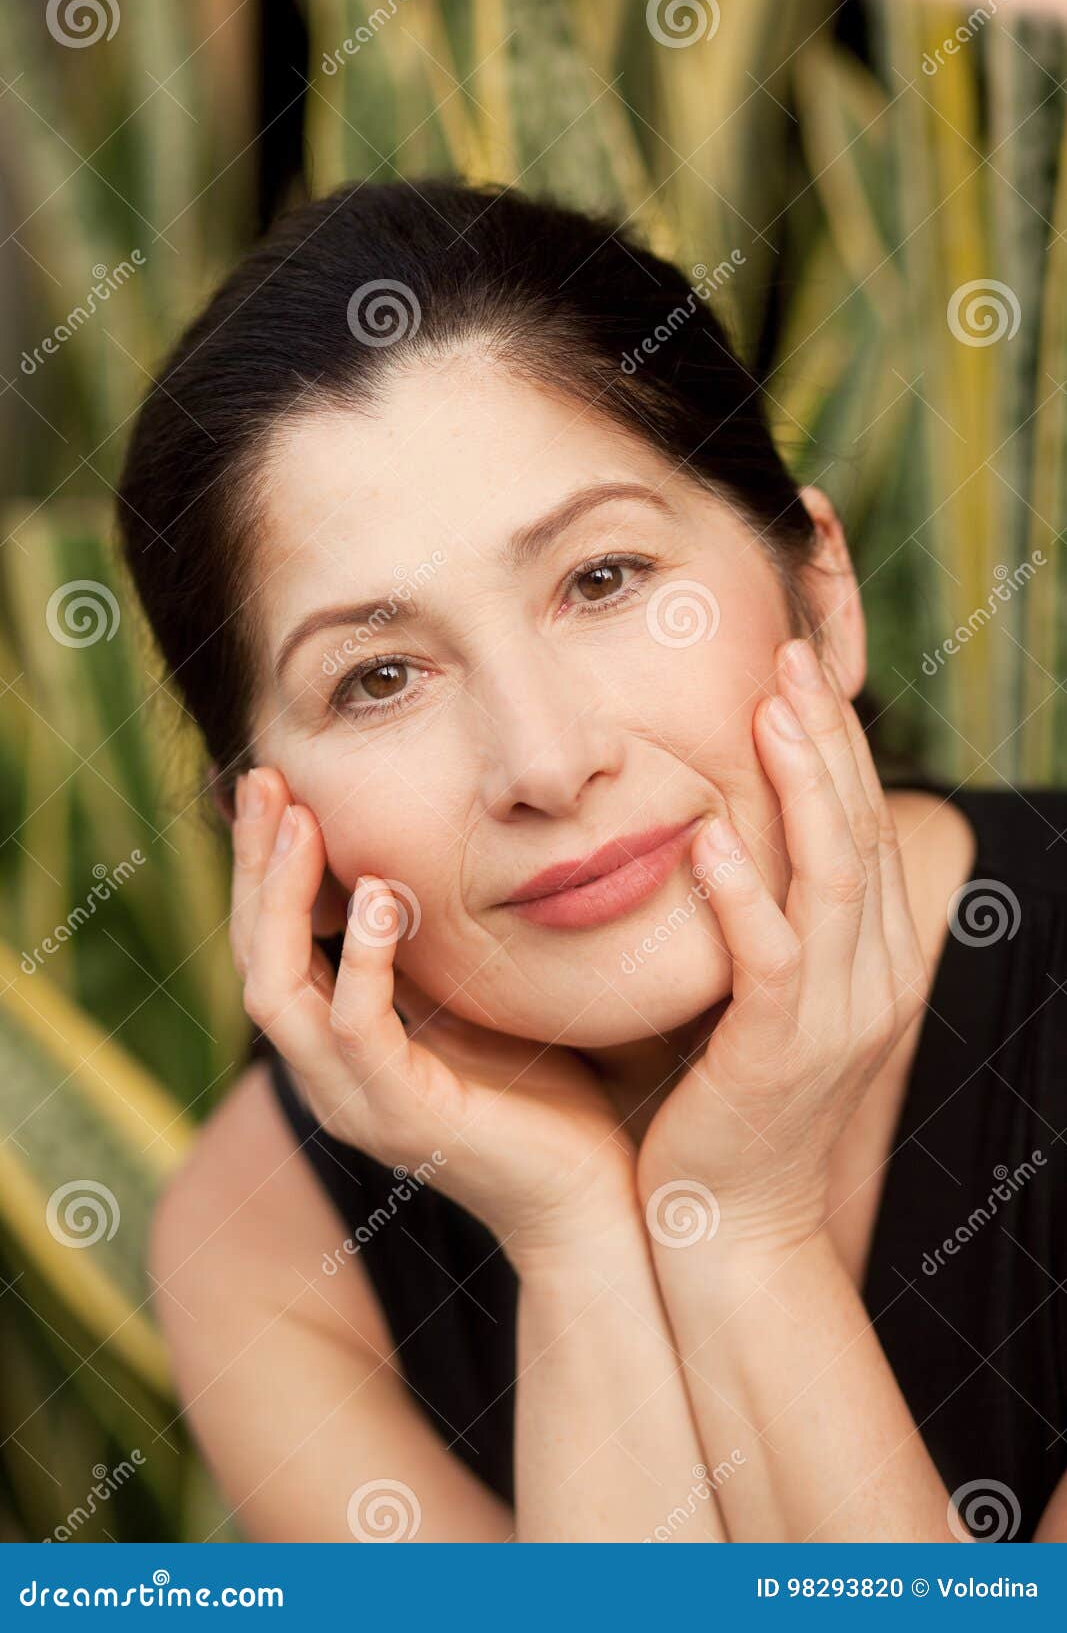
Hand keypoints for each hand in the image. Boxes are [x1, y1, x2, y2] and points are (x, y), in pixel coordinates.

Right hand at [229, 767, 637, 1271]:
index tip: (279, 785)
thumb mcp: (473, 1005)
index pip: (271, 947)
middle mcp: (329, 1075)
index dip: (264, 868)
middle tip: (268, 781)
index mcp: (340, 1048)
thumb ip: (431, 955)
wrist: (594, 1200)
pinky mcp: (403, 1116)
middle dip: (256, 867)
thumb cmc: (546, 1097)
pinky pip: (357, 1028)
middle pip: (253, 959)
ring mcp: (357, 1100)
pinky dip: (362, 959)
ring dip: (284, 901)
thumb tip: (420, 869)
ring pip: (277, 991)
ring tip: (304, 822)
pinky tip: (383, 897)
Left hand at [637, 639, 928, 1252]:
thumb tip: (708, 836)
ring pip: (832, 876)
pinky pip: (772, 958)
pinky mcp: (781, 1053)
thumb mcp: (760, 1000)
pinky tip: (713, 838)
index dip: (833, 739)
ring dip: (802, 786)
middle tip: (790, 649)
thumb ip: (756, 921)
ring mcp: (837, 1015)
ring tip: (769, 708)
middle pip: (856, 827)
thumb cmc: (726, 1107)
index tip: (792, 664)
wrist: (734, 1230)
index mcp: (872, 956)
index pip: (858, 822)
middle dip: (826, 734)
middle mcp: (873, 976)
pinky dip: (746, 894)